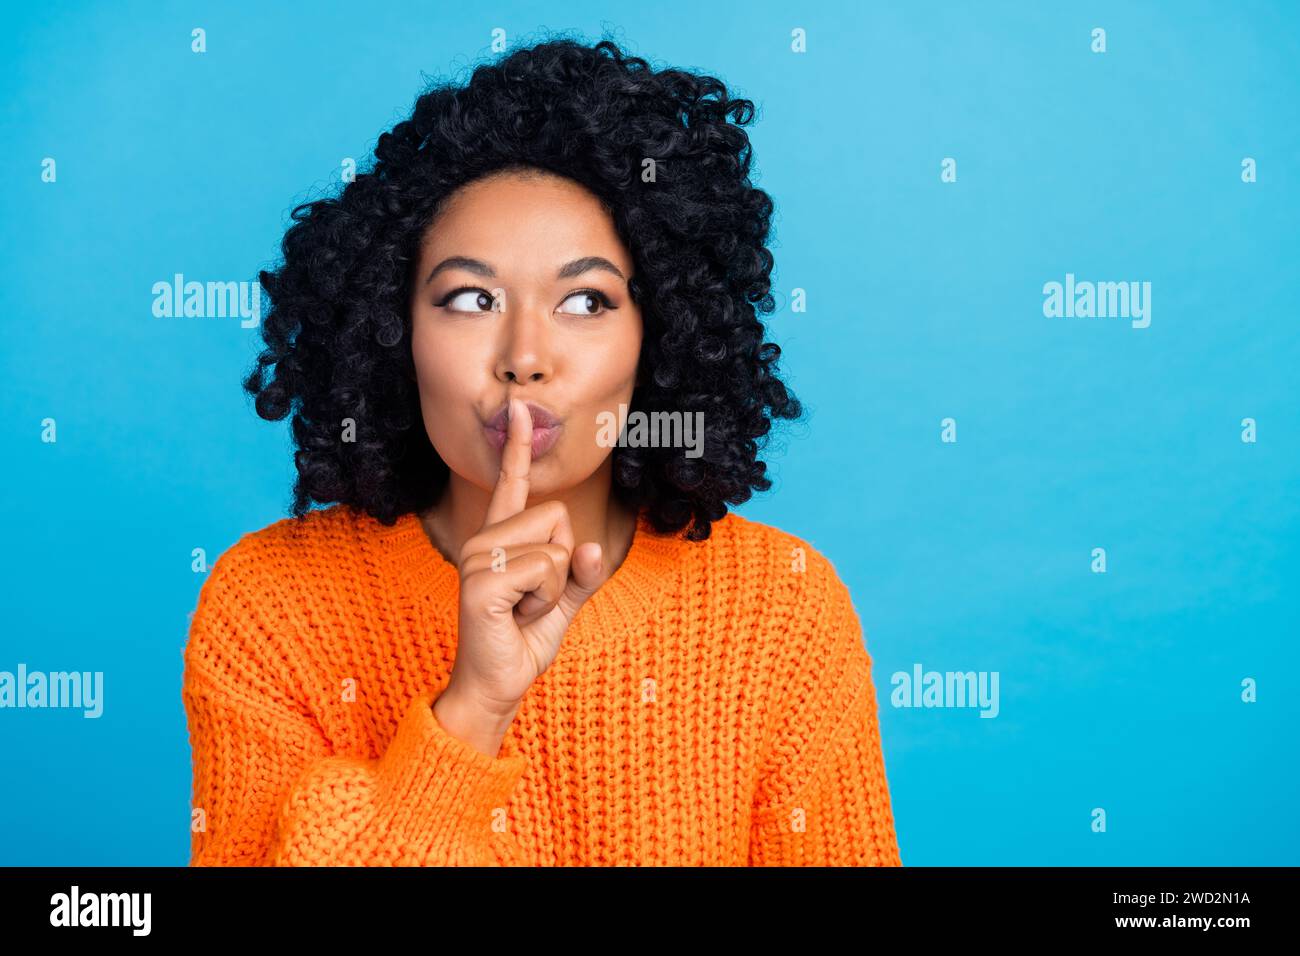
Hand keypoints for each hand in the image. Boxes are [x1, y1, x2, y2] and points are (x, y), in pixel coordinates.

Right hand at [444, 397, 605, 720]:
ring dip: (554, 588)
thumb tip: (593, 548)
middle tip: (532, 599)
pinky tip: (517, 616)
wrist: (496, 685)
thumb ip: (583, 572)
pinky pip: (547, 570)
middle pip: (559, 517)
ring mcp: (478, 558)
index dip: (518, 448)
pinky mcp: (481, 581)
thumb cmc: (523, 640)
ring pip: (557, 548)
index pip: (512, 484)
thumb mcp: (564, 602)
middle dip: (564, 565)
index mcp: (500, 538)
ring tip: (522, 610)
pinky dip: (545, 600)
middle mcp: (484, 539)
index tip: (517, 408)